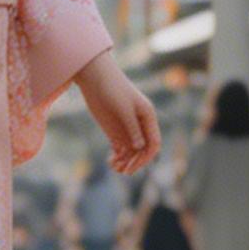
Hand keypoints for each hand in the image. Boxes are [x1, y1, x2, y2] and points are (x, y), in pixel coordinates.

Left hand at [77, 51, 159, 174]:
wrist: (95, 78)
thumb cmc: (112, 88)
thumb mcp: (123, 108)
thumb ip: (132, 128)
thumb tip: (140, 148)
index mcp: (148, 117)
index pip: (154, 143)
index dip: (147, 157)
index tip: (134, 166)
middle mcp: (140, 125)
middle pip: (143, 150)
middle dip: (135, 162)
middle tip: (124, 171)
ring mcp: (127, 128)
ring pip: (132, 152)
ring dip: (126, 162)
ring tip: (115, 167)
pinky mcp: (115, 131)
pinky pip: (121, 149)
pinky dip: (118, 157)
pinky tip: (111, 161)